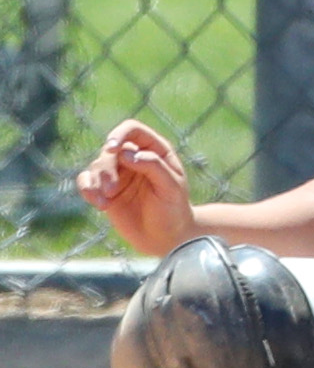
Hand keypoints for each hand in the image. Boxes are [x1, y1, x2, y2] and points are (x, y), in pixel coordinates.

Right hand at [75, 121, 196, 256]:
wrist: (166, 237)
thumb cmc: (174, 209)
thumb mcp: (171, 187)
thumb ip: (152, 166)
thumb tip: (126, 153)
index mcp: (155, 150)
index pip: (132, 130)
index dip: (120, 134)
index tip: (111, 148)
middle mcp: (134, 158)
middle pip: (109, 150)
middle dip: (106, 169)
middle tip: (112, 190)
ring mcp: (118, 174)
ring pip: (96, 166)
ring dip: (95, 183)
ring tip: (105, 203)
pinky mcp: (105, 191)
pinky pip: (86, 181)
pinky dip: (86, 190)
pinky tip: (99, 205)